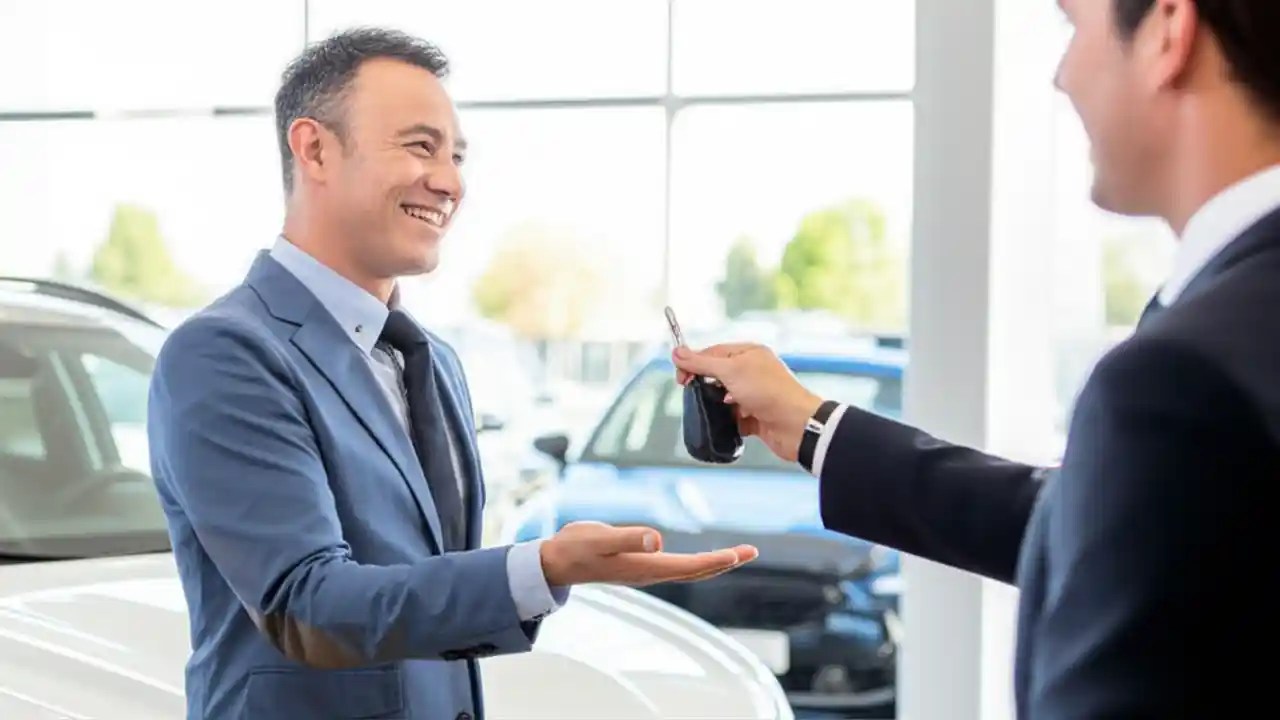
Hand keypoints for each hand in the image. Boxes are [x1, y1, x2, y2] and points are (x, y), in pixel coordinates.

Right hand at [539, 521, 757, 586]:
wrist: (555, 561)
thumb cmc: (576, 548)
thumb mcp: (600, 537)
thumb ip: (628, 537)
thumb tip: (657, 539)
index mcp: (646, 566)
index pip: (692, 566)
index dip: (719, 560)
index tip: (742, 553)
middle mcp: (650, 572)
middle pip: (697, 571)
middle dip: (724, 562)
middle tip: (750, 552)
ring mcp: (644, 570)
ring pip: (688, 570)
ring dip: (713, 563)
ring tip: (735, 554)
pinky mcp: (638, 565)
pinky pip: (677, 566)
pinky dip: (695, 561)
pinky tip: (700, 556)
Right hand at [672, 343, 822, 461]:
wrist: (796, 426)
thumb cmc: (768, 392)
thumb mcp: (730, 371)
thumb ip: (702, 363)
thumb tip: (677, 352)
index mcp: (749, 354)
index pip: (713, 352)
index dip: (694, 362)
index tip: (681, 377)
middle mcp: (753, 372)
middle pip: (718, 375)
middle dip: (704, 384)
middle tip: (691, 392)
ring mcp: (755, 395)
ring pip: (724, 397)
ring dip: (716, 403)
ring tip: (713, 408)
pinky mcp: (756, 417)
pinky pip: (734, 417)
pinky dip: (728, 420)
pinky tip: (728, 422)